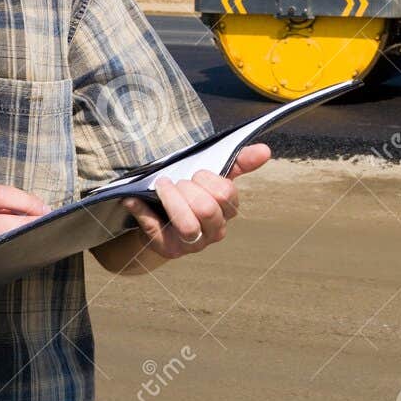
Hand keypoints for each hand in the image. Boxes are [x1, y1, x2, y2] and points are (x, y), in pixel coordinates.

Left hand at [121, 143, 269, 260]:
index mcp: (227, 212)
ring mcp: (192, 244)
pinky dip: (142, 212)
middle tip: (173, 180)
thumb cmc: (190, 193)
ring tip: (160, 186)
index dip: (208, 180)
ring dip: (171, 200)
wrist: (161, 219)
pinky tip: (134, 199)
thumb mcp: (212, 176)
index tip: (195, 173)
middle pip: (207, 210)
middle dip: (187, 189)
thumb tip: (266, 150)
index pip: (226, 195)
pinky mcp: (169, 250)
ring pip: (187, 225)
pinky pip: (156, 231)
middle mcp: (213, 231)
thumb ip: (238, 162)